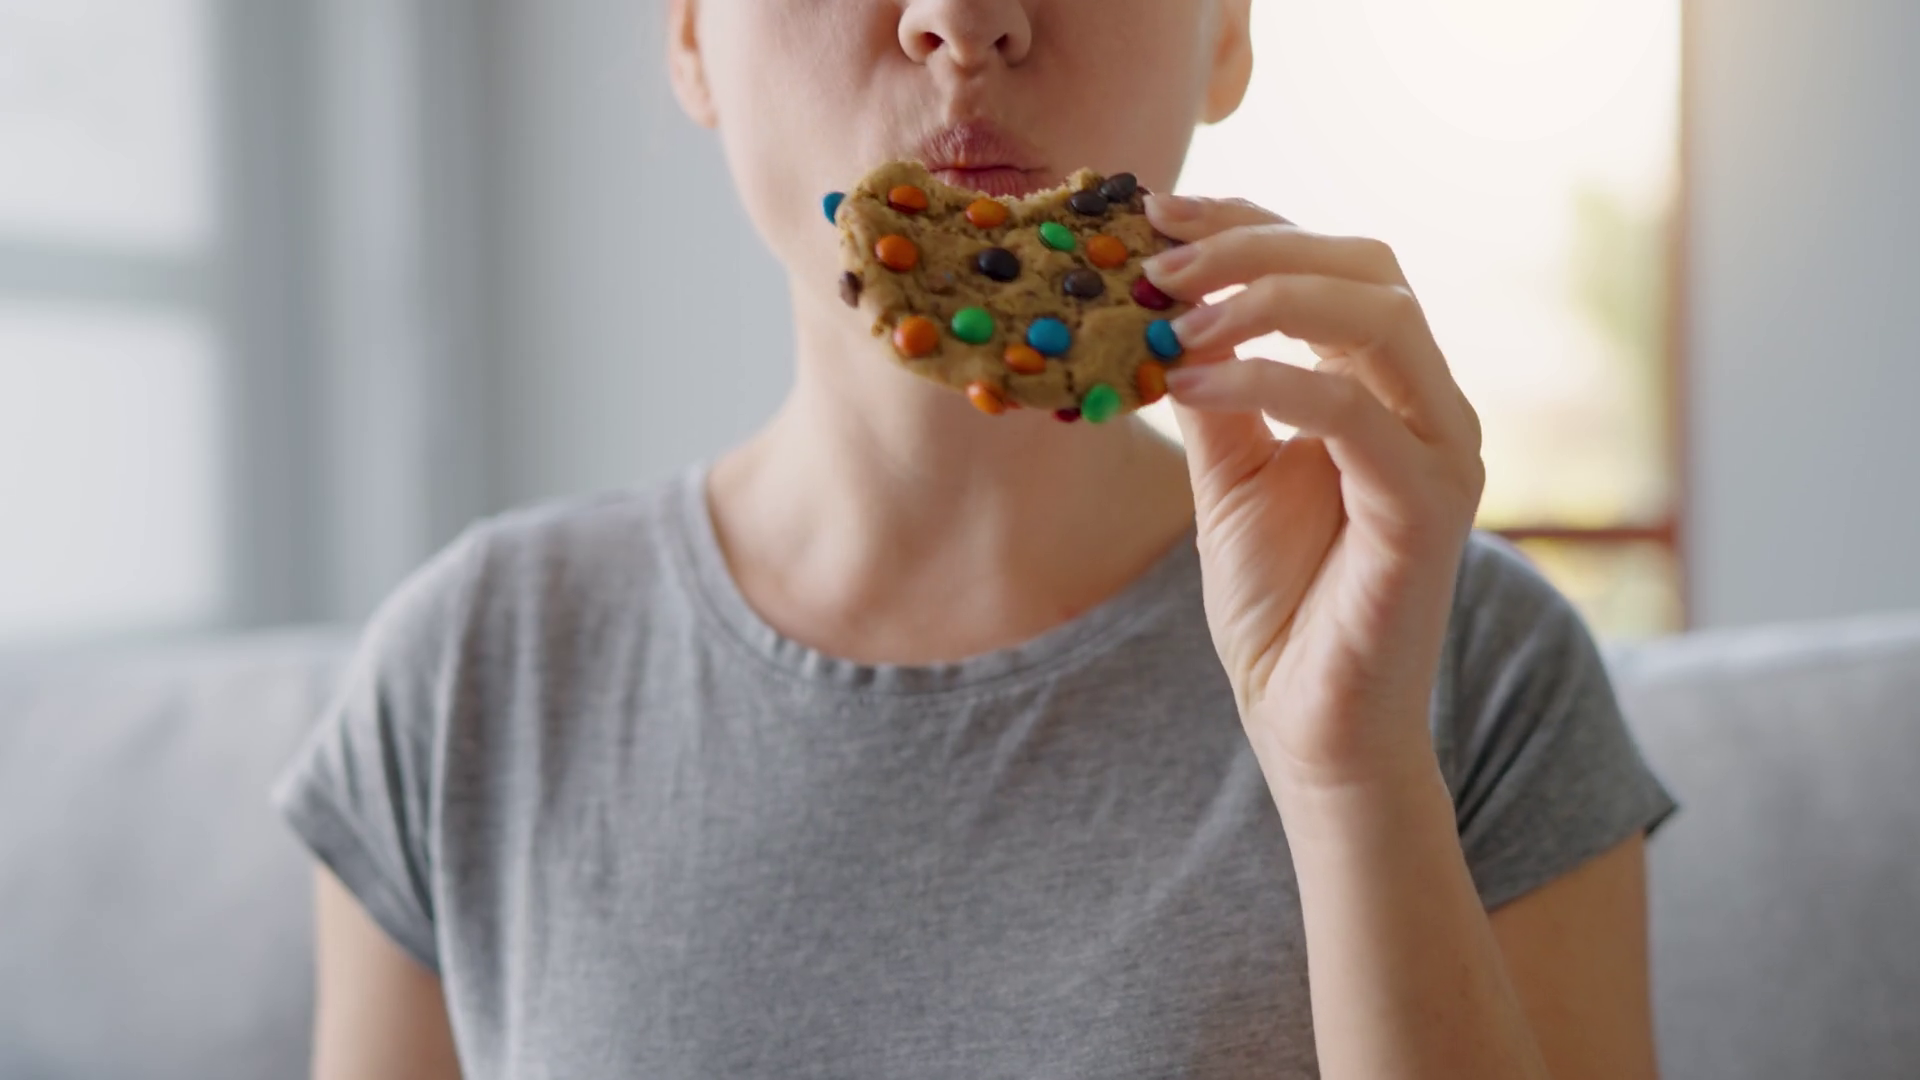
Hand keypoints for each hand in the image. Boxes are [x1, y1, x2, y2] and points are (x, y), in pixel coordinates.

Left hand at [1142, 194, 1485, 791]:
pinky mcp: (1426, 509)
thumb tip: (1166, 306)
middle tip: (1160, 262)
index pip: (1338, 268)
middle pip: (1370, 269)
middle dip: (1258, 246)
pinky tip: (1186, 383)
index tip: (1159, 214)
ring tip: (1172, 315)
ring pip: (1378, 319)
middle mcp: (1432, 410)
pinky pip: (1353, 412)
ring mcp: (1441, 456)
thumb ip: (1216, 388)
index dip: (1253, 225)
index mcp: (1389, 392)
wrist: (1310, 724)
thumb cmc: (1278, 605)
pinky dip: (1266, 381)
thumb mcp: (1229, 475)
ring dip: (1265, 299)